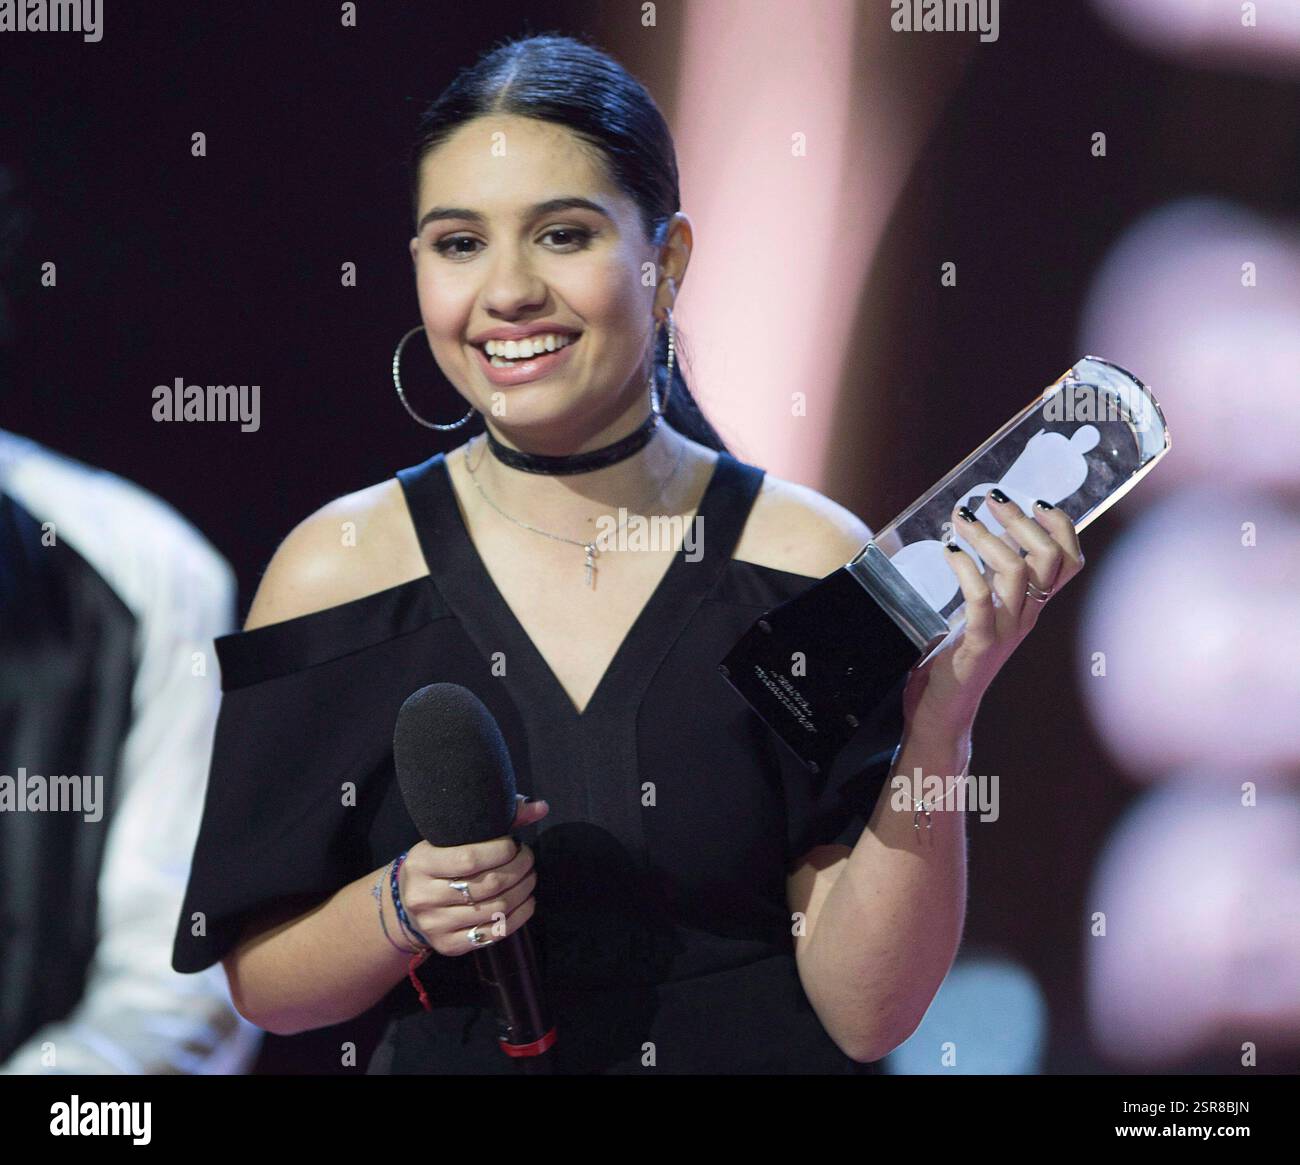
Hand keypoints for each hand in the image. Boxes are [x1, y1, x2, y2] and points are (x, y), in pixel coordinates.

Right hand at [398, 795, 549, 956]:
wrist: (407, 904)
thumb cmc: (437, 863)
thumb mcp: (449, 838)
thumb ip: (492, 821)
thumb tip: (540, 807)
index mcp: (421, 863)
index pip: (469, 858)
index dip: (502, 851)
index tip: (515, 845)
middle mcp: (424, 896)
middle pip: (488, 885)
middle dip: (519, 869)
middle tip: (528, 860)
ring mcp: (435, 925)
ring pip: (495, 909)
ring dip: (523, 891)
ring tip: (529, 877)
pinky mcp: (449, 945)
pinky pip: (494, 934)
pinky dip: (519, 916)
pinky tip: (526, 901)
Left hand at [901, 493, 1084, 741]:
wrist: (943, 710)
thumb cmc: (956, 656)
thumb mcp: (979, 609)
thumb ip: (988, 578)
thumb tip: (981, 530)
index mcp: (1032, 605)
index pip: (1069, 561)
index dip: (1062, 527)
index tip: (1036, 501)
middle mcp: (1027, 615)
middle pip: (1049, 559)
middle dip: (1021, 521)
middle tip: (991, 499)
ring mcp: (1005, 630)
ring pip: (1017, 572)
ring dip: (988, 537)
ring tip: (962, 518)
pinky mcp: (978, 644)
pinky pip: (981, 600)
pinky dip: (966, 569)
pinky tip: (949, 551)